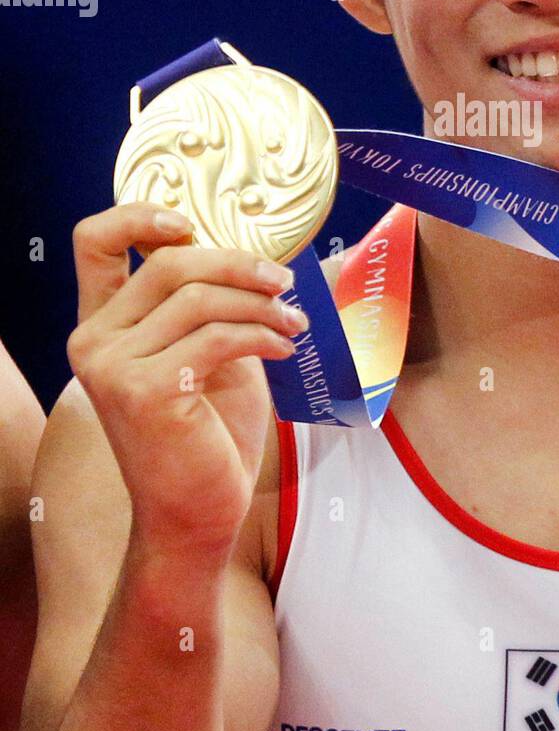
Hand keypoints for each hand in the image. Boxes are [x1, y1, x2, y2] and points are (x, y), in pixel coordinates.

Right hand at [67, 204, 306, 556]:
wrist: (198, 514)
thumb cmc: (207, 433)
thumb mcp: (206, 352)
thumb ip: (207, 304)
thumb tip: (253, 256)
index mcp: (102, 325)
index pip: (94, 242)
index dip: (138, 216)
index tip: (189, 223)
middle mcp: (94, 341)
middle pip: (168, 262)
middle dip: (238, 264)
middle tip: (283, 282)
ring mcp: (113, 366)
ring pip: (200, 297)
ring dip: (261, 305)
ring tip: (293, 323)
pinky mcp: (146, 389)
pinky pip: (218, 335)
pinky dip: (262, 334)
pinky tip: (285, 346)